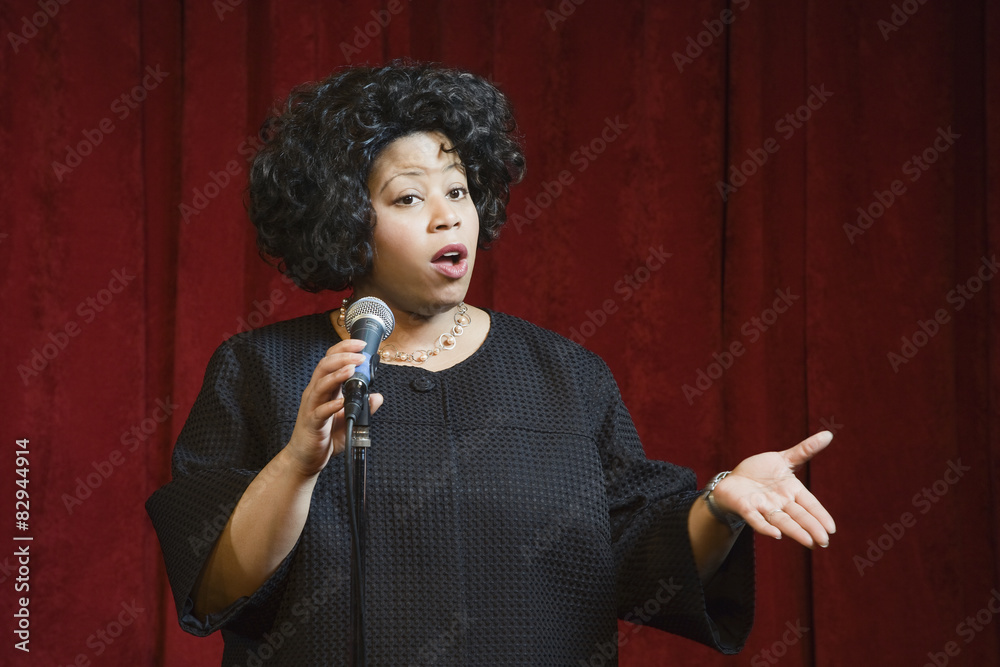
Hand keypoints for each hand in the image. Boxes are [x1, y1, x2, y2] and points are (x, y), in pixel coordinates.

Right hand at [286, 338, 383, 477]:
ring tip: (351, 368)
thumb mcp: (348, 420)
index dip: (344, 349)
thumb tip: (378, 396)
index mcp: (324, 389)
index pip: (331, 361)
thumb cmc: (324, 437)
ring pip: (321, 384)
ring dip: (337, 375)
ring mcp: (312, 407)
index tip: (361, 344)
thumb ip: (363, 407)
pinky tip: (342, 402)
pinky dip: (332, 405)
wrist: (306, 459)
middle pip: (324, 366)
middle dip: (343, 357)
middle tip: (360, 354)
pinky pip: (320, 411)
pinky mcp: (312, 423)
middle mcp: (316, 394)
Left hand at [712, 430, 835, 548]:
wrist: (734, 480)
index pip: (810, 504)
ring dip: (795, 532)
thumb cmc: (760, 472)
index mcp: (792, 492)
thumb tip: (828, 434)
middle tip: (824, 541)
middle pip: (798, 516)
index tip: (832, 528)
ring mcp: (763, 507)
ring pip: (781, 521)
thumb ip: (805, 450)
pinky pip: (756, 519)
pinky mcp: (746, 508)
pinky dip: (765, 527)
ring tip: (809, 542)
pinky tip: (775, 535)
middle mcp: (780, 503)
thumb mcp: (783, 459)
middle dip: (811, 528)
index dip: (820, 515)